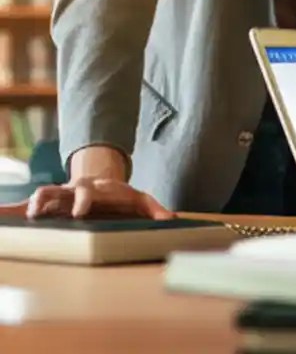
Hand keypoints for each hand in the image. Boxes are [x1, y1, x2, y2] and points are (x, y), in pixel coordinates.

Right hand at [10, 177, 172, 219]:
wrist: (104, 184)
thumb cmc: (123, 198)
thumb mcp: (141, 201)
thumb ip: (155, 209)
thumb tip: (171, 220)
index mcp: (95, 190)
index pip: (88, 191)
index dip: (84, 200)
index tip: (80, 213)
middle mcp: (74, 190)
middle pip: (57, 189)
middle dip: (48, 200)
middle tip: (41, 215)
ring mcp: (60, 196)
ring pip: (41, 194)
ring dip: (30, 205)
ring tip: (25, 218)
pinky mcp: (50, 205)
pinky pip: (26, 207)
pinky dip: (12, 212)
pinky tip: (2, 217)